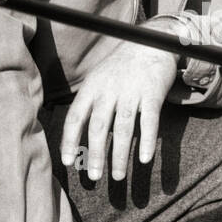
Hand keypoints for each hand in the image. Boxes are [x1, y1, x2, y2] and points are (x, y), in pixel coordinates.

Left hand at [61, 19, 181, 179]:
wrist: (151, 44)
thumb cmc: (120, 68)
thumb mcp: (98, 78)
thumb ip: (88, 103)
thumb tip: (74, 135)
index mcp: (91, 88)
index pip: (75, 117)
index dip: (69, 140)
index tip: (68, 162)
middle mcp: (109, 90)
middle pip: (98, 127)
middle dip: (95, 154)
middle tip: (95, 177)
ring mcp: (131, 92)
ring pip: (123, 128)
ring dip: (119, 155)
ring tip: (117, 176)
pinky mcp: (153, 94)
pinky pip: (149, 121)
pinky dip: (147, 141)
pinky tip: (144, 159)